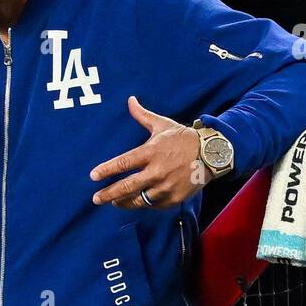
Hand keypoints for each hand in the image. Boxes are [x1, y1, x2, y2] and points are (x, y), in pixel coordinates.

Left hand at [90, 96, 206, 209]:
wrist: (212, 153)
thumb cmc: (184, 138)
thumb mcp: (163, 124)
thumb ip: (143, 116)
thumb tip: (130, 100)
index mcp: (151, 152)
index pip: (123, 163)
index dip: (107, 170)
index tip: (93, 176)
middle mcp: (157, 171)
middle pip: (126, 187)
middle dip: (108, 194)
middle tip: (95, 198)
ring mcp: (166, 187)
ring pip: (139, 200)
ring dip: (124, 202)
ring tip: (114, 202)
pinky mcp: (174, 198)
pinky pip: (154, 205)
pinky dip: (144, 204)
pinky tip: (136, 202)